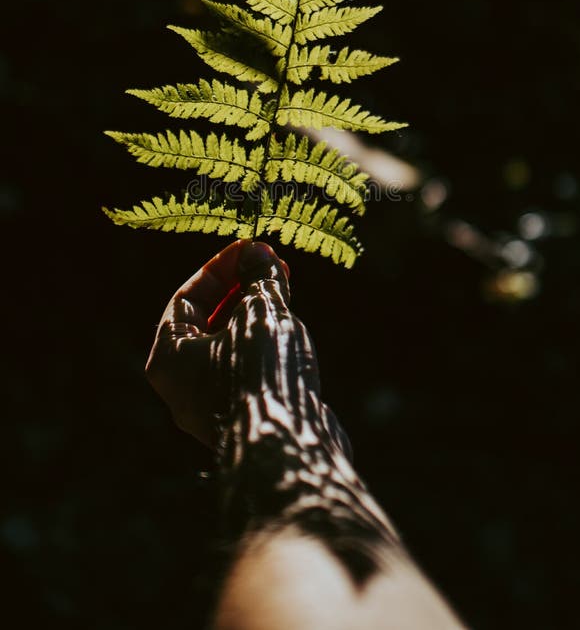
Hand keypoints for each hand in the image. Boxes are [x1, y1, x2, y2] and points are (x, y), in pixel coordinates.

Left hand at [145, 240, 289, 446]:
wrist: (291, 449)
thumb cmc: (262, 375)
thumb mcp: (261, 312)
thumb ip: (260, 278)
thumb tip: (259, 254)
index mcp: (169, 359)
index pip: (187, 298)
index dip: (221, 267)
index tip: (252, 248)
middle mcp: (184, 386)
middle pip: (208, 321)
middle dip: (241, 288)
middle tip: (271, 265)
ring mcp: (214, 407)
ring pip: (231, 346)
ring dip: (257, 313)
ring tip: (284, 289)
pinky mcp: (247, 419)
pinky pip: (250, 370)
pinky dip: (267, 344)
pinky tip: (292, 328)